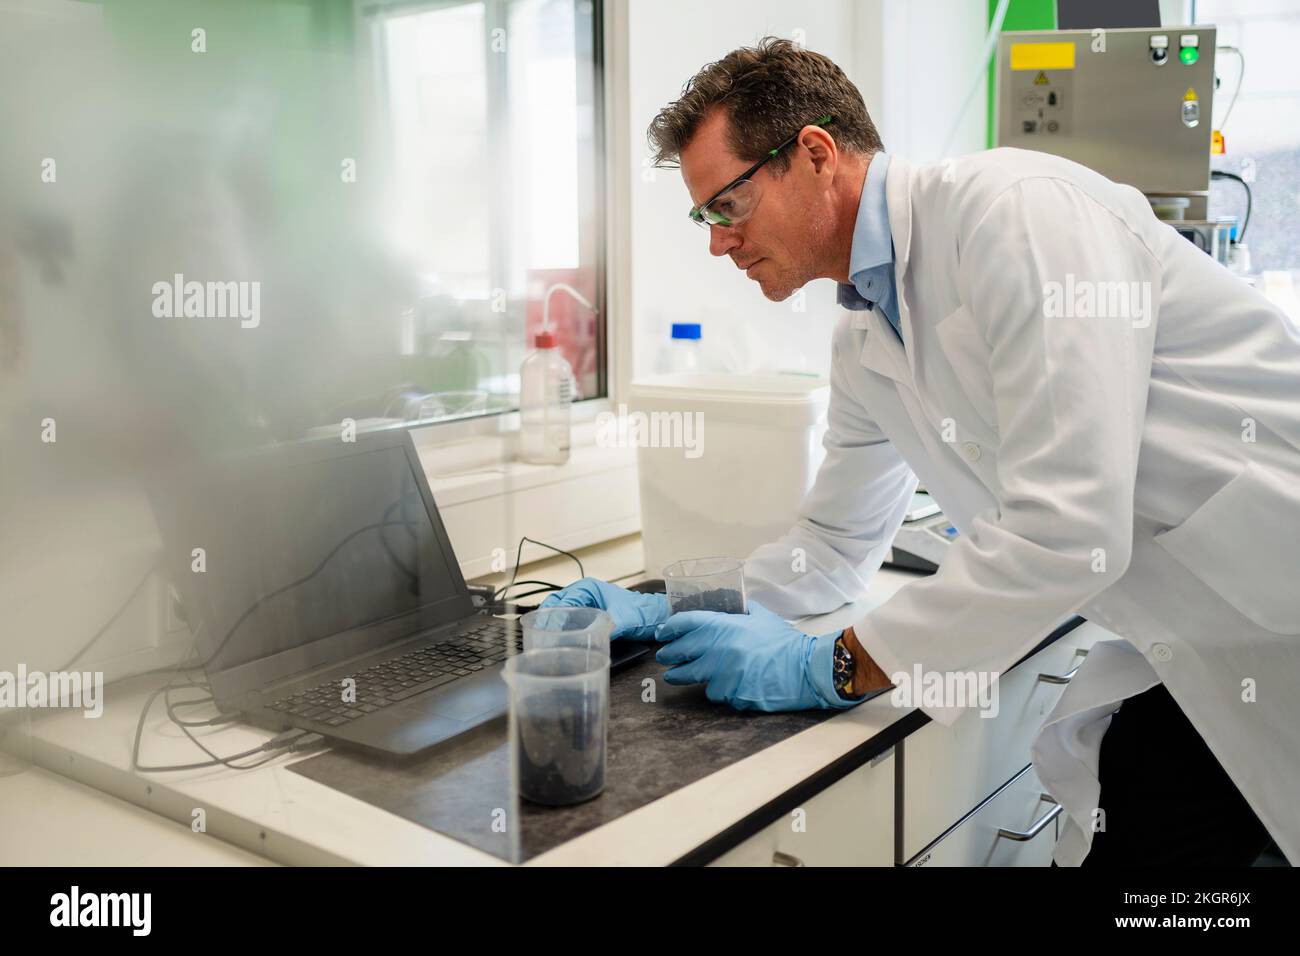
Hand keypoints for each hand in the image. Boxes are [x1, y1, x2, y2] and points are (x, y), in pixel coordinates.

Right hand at [540, 577, 669, 639]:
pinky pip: (569, 623)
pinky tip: (560, 644)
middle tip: (540, 639)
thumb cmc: (642, 611)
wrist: (656, 617)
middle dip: (545, 621)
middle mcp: (583, 595)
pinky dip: (561, 631)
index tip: (544, 632)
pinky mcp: (589, 618)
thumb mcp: (625, 619)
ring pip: (560, 615)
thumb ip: (610, 627)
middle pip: (555, 606)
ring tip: (545, 643)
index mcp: (588, 588)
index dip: (549, 616)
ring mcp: (585, 606)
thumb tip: (594, 638)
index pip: (560, 601)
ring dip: (551, 627)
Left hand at [654, 600, 853, 711]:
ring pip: (692, 677)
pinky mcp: (731, 695)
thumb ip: (741, 610)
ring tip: (675, 676)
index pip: (686, 623)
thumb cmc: (784, 642)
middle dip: (669, 655)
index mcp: (725, 626)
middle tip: (665, 656)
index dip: (670, 628)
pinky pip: (714, 693)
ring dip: (682, 676)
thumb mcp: (761, 617)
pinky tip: (723, 686)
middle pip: (681, 652)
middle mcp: (719, 649)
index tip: (662, 632)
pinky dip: (716, 690)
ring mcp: (724, 674)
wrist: (806, 669)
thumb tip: (729, 604)